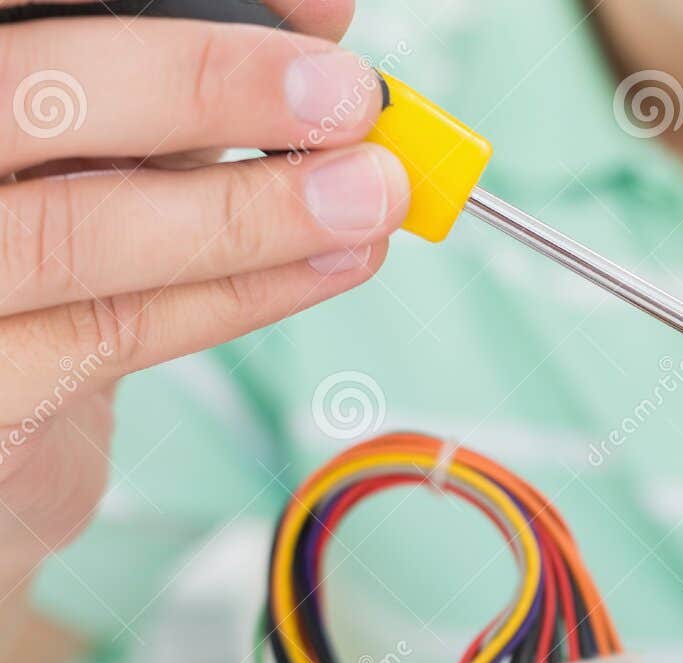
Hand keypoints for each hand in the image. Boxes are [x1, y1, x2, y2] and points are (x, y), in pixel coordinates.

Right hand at [0, 0, 409, 575]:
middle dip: (206, 86)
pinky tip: (332, 263)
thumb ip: (187, 79)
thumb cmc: (54, 237)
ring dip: (252, 210)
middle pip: (34, 92)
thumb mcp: (110, 137)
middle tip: (348, 98)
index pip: (32, 2)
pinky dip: (242, 293)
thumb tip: (321, 25)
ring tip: (370, 194)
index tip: (315, 10)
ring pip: (79, 231)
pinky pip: (115, 331)